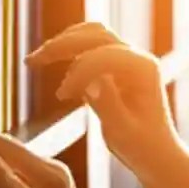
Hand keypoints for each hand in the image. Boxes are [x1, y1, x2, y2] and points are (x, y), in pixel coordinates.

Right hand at [26, 21, 181, 174]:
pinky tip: (57, 77)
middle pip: (95, 35)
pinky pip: (90, 46)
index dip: (78, 72)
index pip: (103, 57)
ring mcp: (128, 58)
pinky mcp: (116, 65)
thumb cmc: (142, 146)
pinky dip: (69, 53)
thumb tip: (92, 81)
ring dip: (63, 43)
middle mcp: (138, 57)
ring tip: (37, 59)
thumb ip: (108, 104)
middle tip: (33, 61)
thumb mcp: (123, 132)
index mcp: (143, 69)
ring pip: (92, 34)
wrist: (155, 153)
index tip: (61, 96)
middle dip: (62, 45)